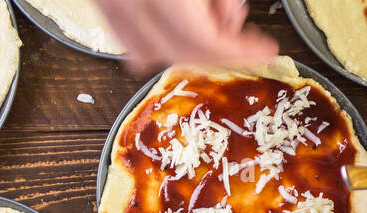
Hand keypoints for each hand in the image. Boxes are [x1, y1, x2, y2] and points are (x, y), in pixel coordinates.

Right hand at [94, 0, 277, 72]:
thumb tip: (231, 17)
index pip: (204, 42)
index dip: (240, 53)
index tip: (267, 54)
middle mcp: (128, 1)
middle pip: (179, 53)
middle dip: (217, 52)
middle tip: (245, 42)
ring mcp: (108, 4)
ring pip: (148, 54)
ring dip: (184, 47)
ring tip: (205, 14)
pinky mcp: (100, 3)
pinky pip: (126, 37)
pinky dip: (152, 40)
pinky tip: (175, 21)